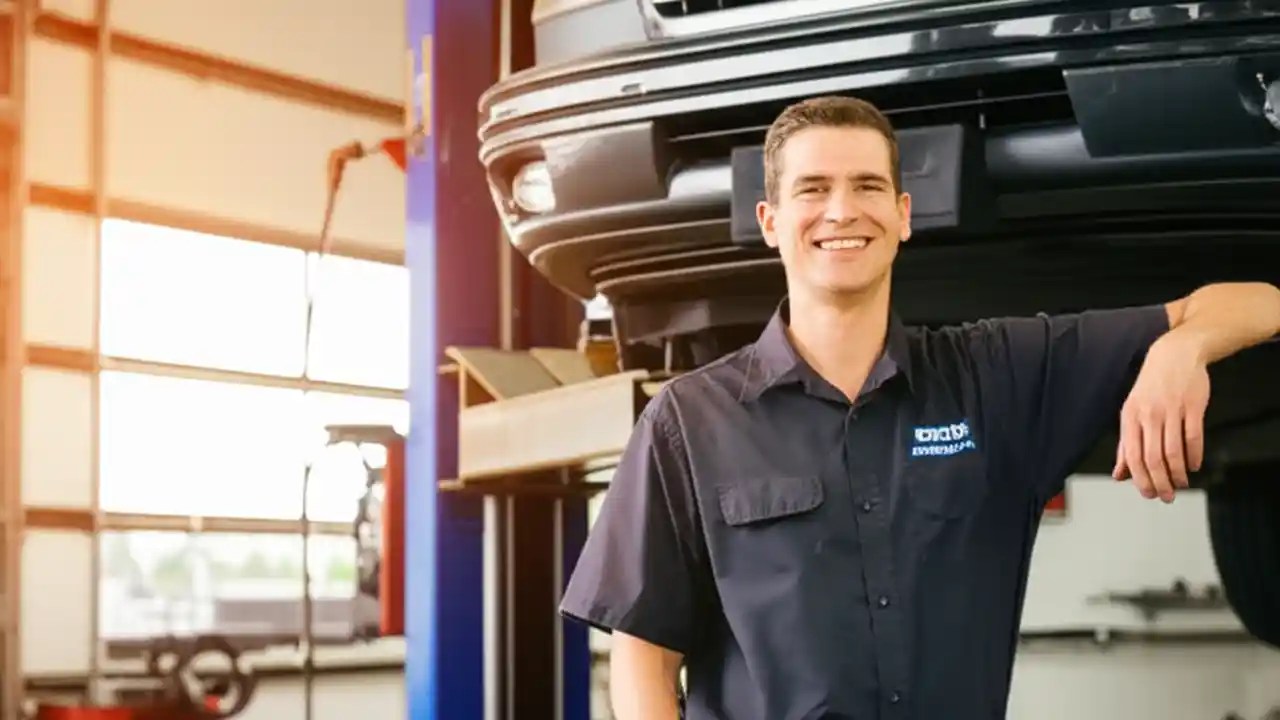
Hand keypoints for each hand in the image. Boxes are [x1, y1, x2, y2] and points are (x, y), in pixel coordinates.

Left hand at [1112, 334, 1209, 502]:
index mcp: (1129, 417)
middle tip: (1167, 496)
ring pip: (1173, 451)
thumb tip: (1119, 475)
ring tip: (1181, 484)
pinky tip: (1194, 466)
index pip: (1132, 456)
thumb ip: (1126, 445)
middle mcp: (1148, 414)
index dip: (1140, 479)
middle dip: (1160, 482)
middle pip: (1152, 458)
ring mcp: (1171, 409)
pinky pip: (1193, 437)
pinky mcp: (1192, 405)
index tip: (1148, 494)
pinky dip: (1194, 456)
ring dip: (1178, 473)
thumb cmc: (1151, 387)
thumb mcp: (1132, 412)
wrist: (1174, 355)